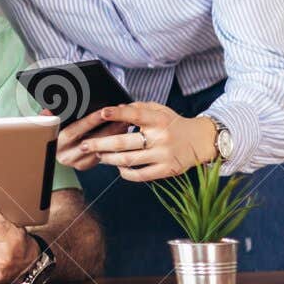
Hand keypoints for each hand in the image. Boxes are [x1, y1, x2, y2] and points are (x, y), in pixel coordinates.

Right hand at [54, 110, 130, 170]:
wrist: (52, 151)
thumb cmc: (52, 133)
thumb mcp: (48, 124)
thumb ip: (46, 118)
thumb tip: (47, 111)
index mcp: (55, 144)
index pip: (74, 131)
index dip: (89, 121)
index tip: (104, 112)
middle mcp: (66, 156)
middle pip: (91, 142)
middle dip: (109, 129)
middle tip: (122, 117)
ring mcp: (76, 163)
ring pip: (100, 150)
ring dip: (115, 137)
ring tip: (125, 124)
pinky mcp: (84, 165)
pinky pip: (102, 156)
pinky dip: (113, 144)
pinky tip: (121, 134)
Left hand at [74, 103, 216, 181]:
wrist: (200, 140)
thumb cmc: (173, 123)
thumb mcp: (159, 109)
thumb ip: (138, 108)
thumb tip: (115, 109)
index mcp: (158, 119)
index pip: (135, 115)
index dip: (118, 114)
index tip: (101, 113)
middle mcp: (161, 137)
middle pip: (124, 143)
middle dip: (99, 144)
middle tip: (84, 145)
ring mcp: (164, 155)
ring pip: (128, 160)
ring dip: (108, 159)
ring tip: (97, 155)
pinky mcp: (167, 170)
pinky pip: (141, 175)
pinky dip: (126, 173)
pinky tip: (117, 168)